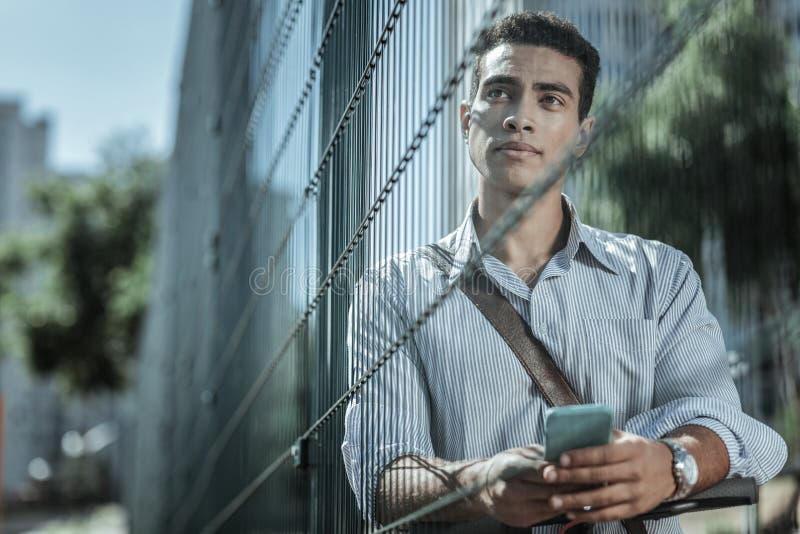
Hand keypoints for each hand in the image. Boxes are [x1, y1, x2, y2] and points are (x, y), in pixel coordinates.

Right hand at [477, 444, 581, 526]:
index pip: (537, 471)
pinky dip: (564, 506)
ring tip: (591, 489)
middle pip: (548, 490)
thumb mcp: (517, 453)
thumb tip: (566, 452)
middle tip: (595, 477)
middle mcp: (509, 492)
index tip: (581, 465)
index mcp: (508, 470)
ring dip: (573, 498)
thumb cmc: (503, 467)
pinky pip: (550, 515)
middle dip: (574, 484)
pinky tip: (577, 500)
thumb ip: (539, 454)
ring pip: (552, 505)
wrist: (481, 489)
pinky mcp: (522, 521)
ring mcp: (515, 509)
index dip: (560, 470)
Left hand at [541, 430, 675, 522]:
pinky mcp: (636, 509)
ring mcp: (636, 492)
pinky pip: (610, 515)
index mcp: (630, 451)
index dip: (581, 456)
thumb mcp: (625, 438)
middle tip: (548, 477)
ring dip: (575, 501)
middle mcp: (634, 472)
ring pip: (602, 499)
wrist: (672, 469)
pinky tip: (571, 513)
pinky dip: (589, 516)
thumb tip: (571, 434)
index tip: (561, 458)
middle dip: (570, 478)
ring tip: (554, 501)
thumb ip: (602, 437)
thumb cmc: (640, 450)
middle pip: (598, 477)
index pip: (602, 454)